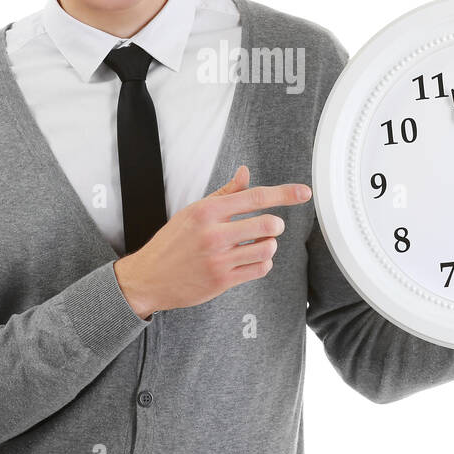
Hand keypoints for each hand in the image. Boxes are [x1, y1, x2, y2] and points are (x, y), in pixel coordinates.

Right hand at [113, 164, 312, 318]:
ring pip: (267, 248)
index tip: (304, 192)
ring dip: (269, 244)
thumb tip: (245, 173)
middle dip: (275, 225)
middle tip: (270, 226)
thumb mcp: (194, 211)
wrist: (149, 277)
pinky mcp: (223, 281)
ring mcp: (219, 259)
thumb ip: (224, 193)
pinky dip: (263, 262)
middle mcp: (214, 234)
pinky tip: (251, 259)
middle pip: (267, 224)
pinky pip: (260, 269)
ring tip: (257, 243)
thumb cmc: (173, 242)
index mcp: (207, 211)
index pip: (254, 196)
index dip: (284, 193)